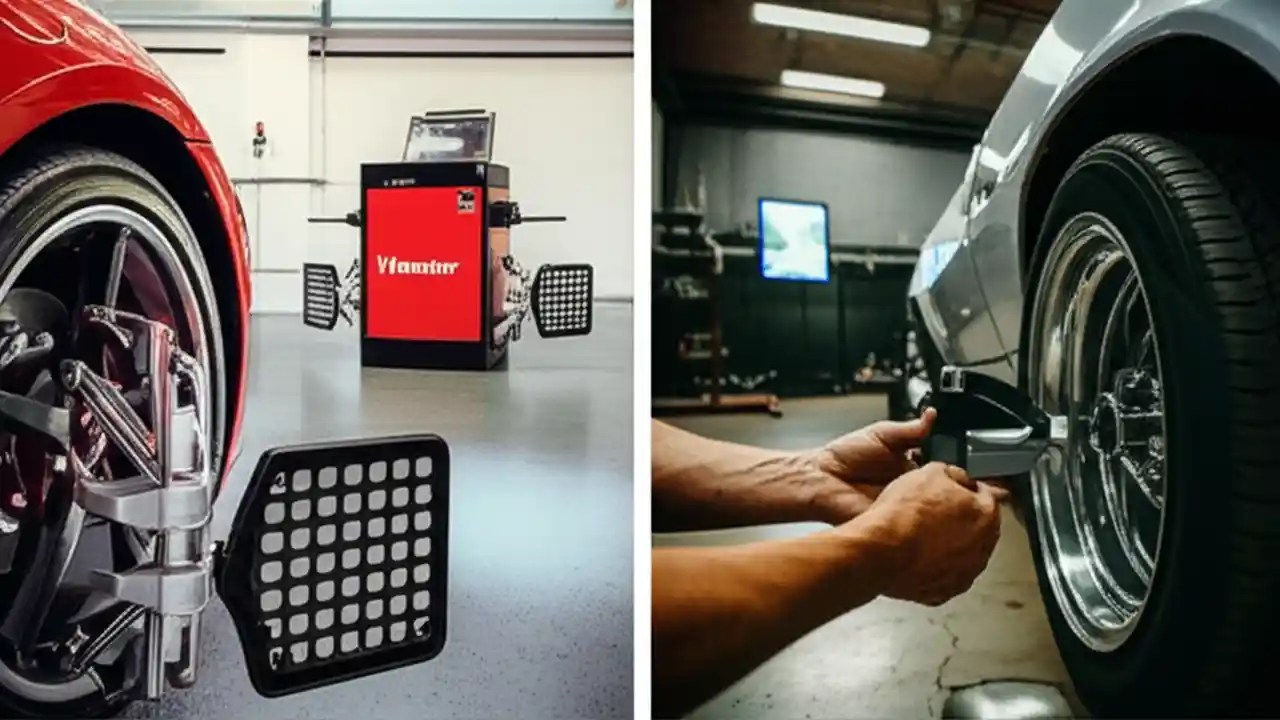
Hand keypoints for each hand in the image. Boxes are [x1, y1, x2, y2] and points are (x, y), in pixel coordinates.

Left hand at [804, 409, 937, 523]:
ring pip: (933, 506)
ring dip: (934, 496)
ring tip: (925, 483)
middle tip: (941, 471)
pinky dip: (918, 514)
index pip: (943, 464)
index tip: (954, 455)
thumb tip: (932, 415)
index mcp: (911, 464)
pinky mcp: (896, 522)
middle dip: (946, 480)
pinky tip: (915, 501)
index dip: (950, 462)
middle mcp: (911, 486)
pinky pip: (914, 521)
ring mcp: (905, 505)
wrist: (821, 478)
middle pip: (943, 486)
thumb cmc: (845, 456)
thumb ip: (909, 428)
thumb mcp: (881, 434)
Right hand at [851, 462, 1001, 605]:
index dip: (965, 490)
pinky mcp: (943, 592)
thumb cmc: (904, 515)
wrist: (880, 551)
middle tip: (932, 511)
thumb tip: (956, 478)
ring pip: (960, 554)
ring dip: (946, 545)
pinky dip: (931, 566)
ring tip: (918, 534)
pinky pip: (942, 575)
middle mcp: (982, 548)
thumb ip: (953, 474)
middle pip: (976, 529)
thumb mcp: (930, 472)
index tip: (953, 489)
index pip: (985, 497)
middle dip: (958, 520)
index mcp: (986, 515)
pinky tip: (913, 554)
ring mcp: (964, 573)